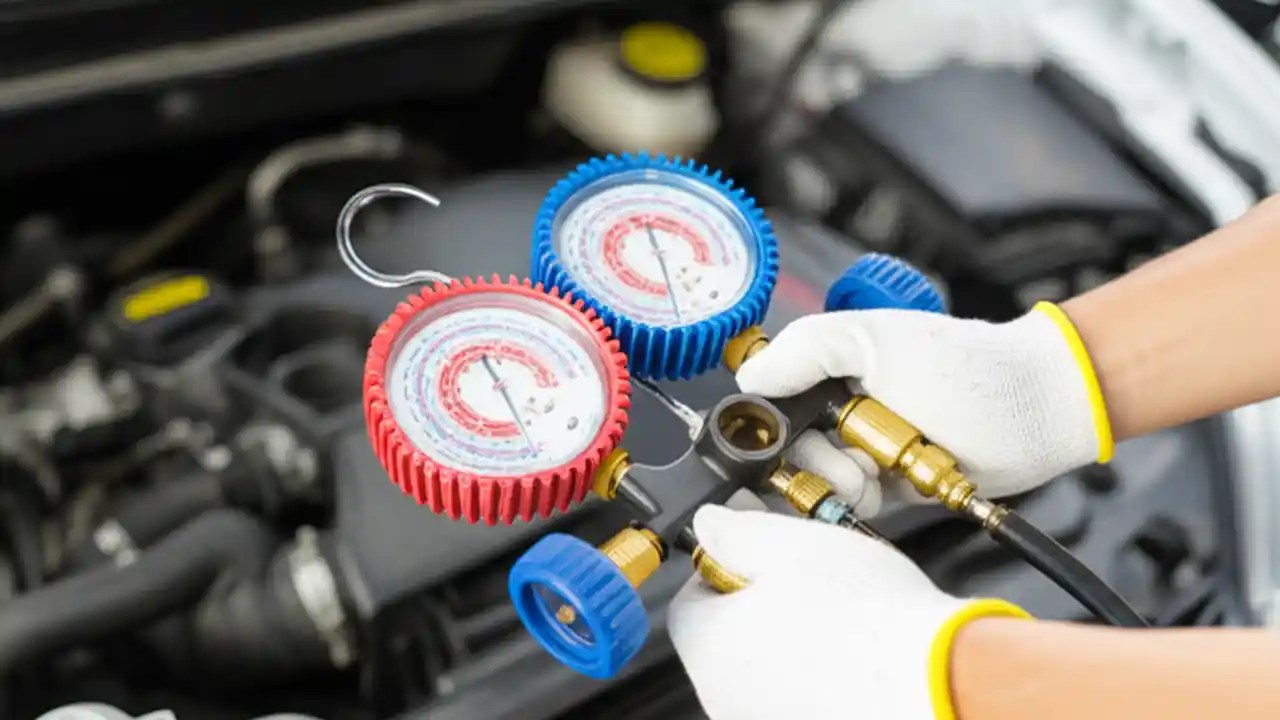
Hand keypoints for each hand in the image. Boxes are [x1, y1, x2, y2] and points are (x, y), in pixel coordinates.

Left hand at [668, 505, 1027, 719]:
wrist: (936, 684)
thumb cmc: (868, 618)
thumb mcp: (790, 545)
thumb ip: (736, 531)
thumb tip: (709, 524)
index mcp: (708, 647)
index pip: (686, 601)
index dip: (721, 567)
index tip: (754, 554)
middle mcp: (725, 698)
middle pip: (725, 638)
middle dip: (759, 603)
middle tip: (805, 579)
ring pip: (764, 669)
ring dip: (790, 640)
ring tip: (840, 615)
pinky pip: (798, 696)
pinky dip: (818, 673)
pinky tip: (855, 652)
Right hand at [736, 305, 1111, 506]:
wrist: (1034, 412)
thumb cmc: (967, 366)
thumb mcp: (876, 338)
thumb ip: (804, 349)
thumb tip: (748, 377)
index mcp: (825, 365)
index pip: (763, 399)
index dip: (764, 426)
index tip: (781, 441)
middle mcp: (834, 406)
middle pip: (779, 451)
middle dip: (809, 463)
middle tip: (848, 460)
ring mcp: (857, 448)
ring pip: (809, 484)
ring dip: (835, 486)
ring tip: (873, 475)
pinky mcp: (882, 487)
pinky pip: (843, 508)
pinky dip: (854, 508)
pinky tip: (881, 493)